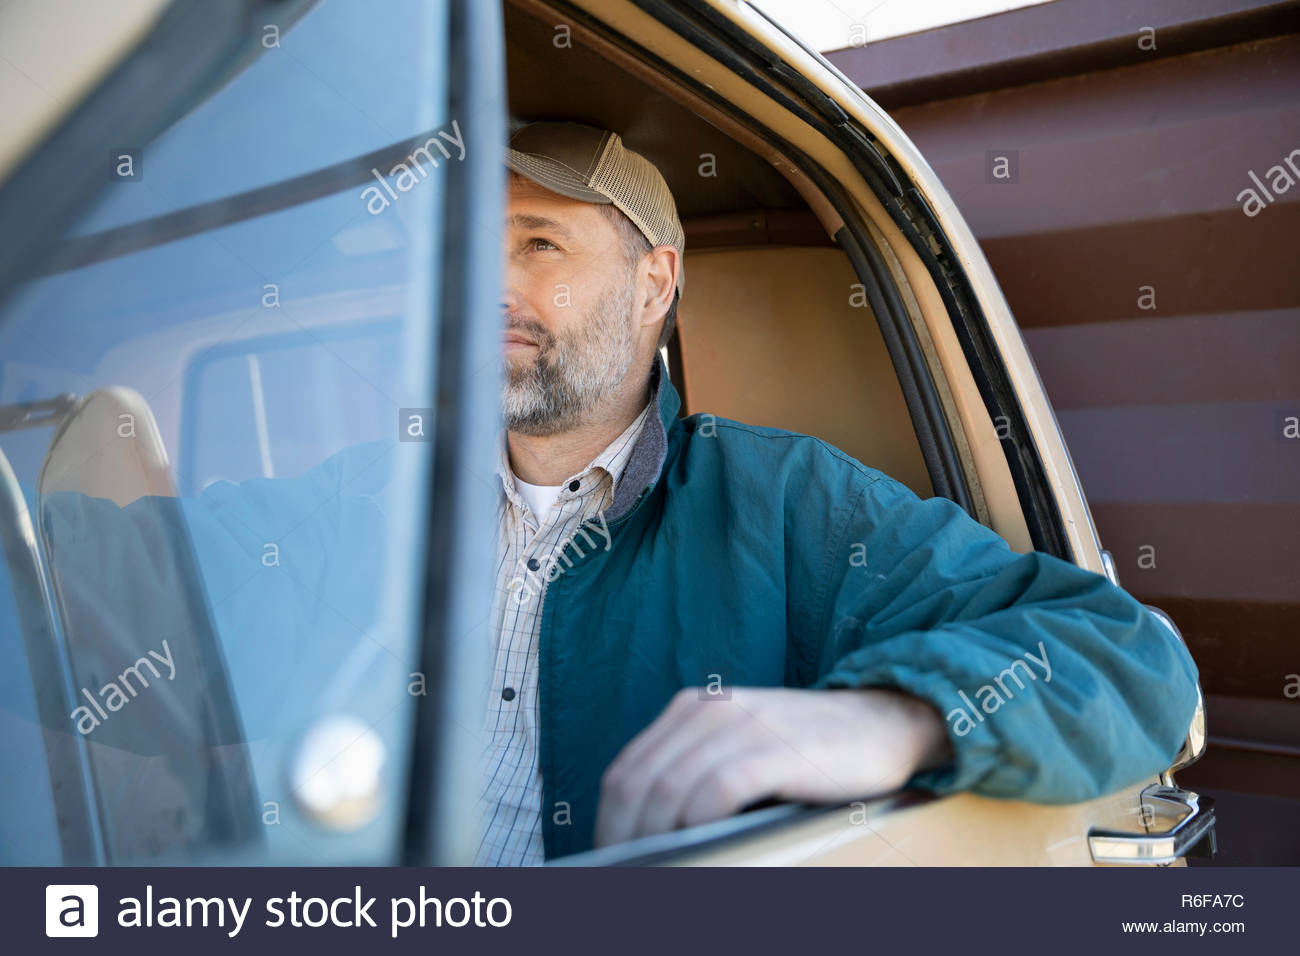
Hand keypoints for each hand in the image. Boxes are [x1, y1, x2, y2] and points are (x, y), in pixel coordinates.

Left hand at [594, 686, 953, 846]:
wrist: (883, 723)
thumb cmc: (809, 749)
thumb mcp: (741, 745)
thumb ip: (695, 771)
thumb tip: (648, 834)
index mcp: (692, 709)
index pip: (624, 772)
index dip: (608, 824)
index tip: (610, 862)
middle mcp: (708, 711)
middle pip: (637, 784)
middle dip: (623, 840)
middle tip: (628, 878)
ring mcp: (740, 727)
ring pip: (669, 790)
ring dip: (656, 841)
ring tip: (661, 873)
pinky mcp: (772, 749)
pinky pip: (715, 793)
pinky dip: (697, 828)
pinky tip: (700, 852)